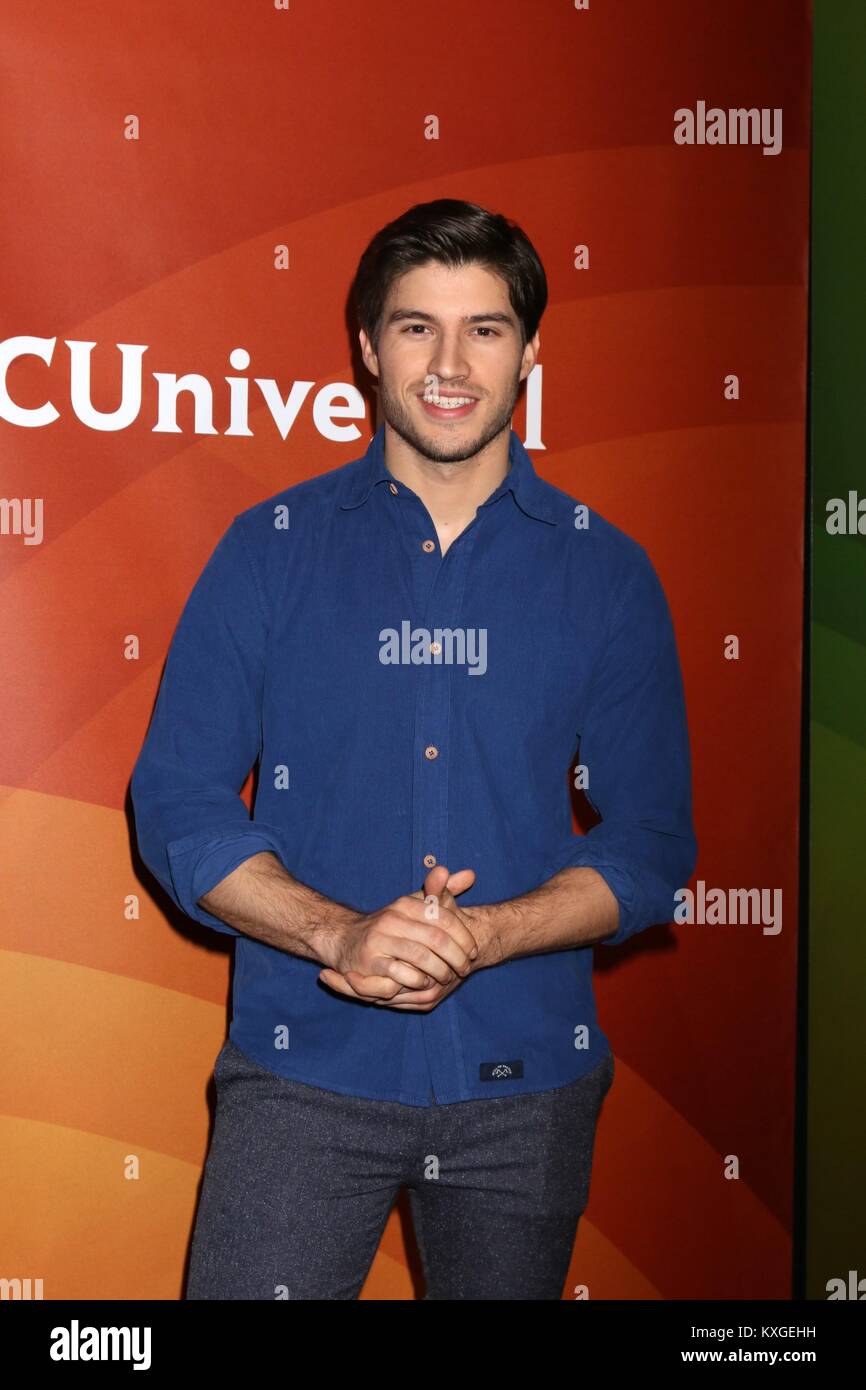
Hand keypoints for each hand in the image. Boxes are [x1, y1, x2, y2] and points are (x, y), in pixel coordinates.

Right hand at [317, 865, 477, 1005]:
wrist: (345, 940)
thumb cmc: (389, 926)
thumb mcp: (414, 905)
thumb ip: (442, 891)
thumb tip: (471, 874)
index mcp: (405, 903)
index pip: (444, 917)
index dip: (463, 937)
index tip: (473, 952)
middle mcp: (392, 918)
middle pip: (436, 939)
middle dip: (456, 957)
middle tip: (465, 970)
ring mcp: (379, 940)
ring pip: (421, 958)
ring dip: (440, 972)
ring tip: (448, 978)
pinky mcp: (370, 962)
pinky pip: (401, 975)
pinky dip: (417, 981)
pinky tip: (424, 983)